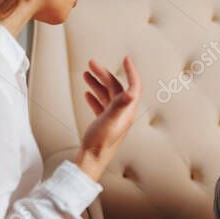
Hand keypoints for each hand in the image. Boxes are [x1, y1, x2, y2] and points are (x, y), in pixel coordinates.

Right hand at [75, 56, 141, 181]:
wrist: (92, 160)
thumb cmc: (101, 142)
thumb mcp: (110, 121)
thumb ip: (119, 106)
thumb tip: (131, 92)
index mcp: (127, 110)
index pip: (133, 86)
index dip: (131, 71)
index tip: (126, 58)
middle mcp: (122, 113)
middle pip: (115, 88)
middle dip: (104, 74)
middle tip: (91, 63)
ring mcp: (113, 118)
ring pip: (106, 95)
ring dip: (96, 83)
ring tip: (85, 74)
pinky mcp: (104, 123)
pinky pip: (100, 105)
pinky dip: (94, 97)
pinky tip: (86, 93)